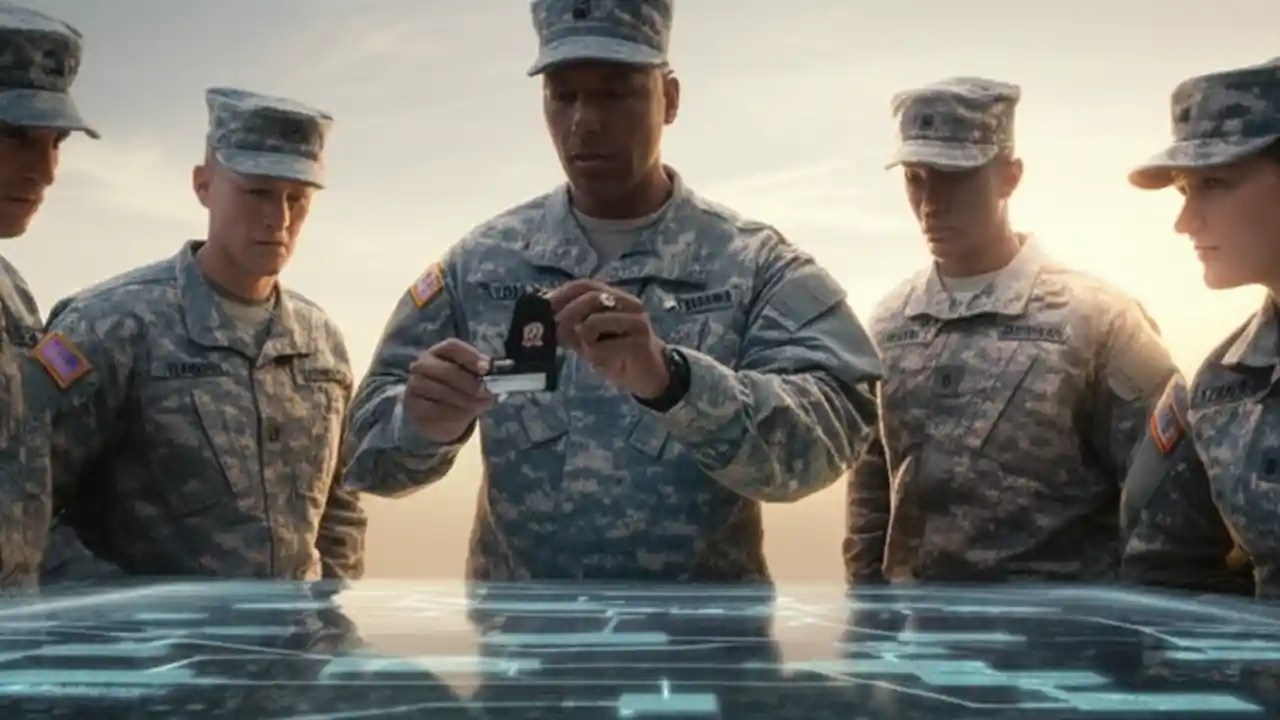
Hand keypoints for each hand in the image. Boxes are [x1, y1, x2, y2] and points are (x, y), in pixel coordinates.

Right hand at [404, 339, 493, 442]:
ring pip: (441, 391)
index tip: (486, 368)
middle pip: (447, 370)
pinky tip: (465, 415)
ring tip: (481, 405)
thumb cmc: (460, 389)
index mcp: (440, 351)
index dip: (470, 356)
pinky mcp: (413, 404)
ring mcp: (415, 384)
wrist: (441, 414)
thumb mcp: (473, 378)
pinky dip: (454, 413)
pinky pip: (435, 409)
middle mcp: (423, 364)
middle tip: (487, 393)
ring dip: (465, 400)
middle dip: (470, 383)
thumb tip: (501, 373)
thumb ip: (484, 374)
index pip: (452, 346)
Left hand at [546, 279, 669, 398]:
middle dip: (567, 315)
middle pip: (590, 298)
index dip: (562, 294)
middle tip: (556, 333)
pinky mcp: (639, 344)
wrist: (650, 376)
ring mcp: (637, 322)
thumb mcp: (590, 337)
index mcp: (616, 297)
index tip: (544, 307)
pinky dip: (594, 356)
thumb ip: (573, 326)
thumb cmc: (618, 355)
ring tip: (589, 350)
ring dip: (582, 339)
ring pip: (593, 322)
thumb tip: (545, 318)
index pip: (585, 285)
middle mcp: (630, 304)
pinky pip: (602, 347)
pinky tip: (603, 361)